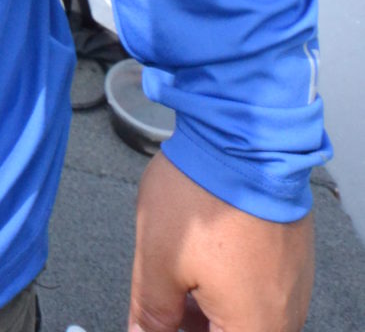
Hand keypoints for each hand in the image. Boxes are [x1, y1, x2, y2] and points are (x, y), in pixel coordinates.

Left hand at [128, 150, 312, 331]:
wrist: (243, 133)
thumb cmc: (205, 193)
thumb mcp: (157, 258)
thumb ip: (151, 311)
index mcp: (254, 327)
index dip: (175, 331)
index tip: (157, 320)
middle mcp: (284, 315)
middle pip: (233, 331)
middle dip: (194, 322)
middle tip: (164, 304)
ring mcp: (294, 283)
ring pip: (247, 313)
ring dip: (211, 306)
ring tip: (176, 279)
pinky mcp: (294, 254)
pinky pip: (262, 286)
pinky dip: (232, 282)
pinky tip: (204, 259)